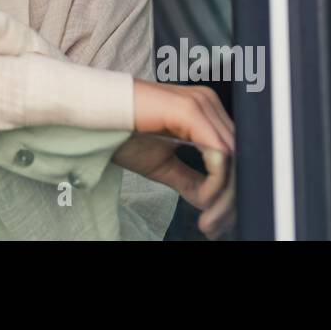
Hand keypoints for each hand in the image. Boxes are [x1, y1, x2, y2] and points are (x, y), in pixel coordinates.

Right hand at [113, 81, 236, 238]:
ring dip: (224, 197)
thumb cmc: (120, 131)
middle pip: (238, 157)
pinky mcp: (192, 111)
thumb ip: (189, 178)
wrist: (92, 115)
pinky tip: (203, 200)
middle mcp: (207, 103)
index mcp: (203, 110)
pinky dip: (216, 184)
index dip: (229, 191)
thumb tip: (211, 201)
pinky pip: (219, 155)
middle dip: (230, 199)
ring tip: (208, 221)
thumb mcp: (162, 163)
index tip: (215, 221)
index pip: (232, 153)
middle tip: (213, 228)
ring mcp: (201, 104)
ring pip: (233, 159)